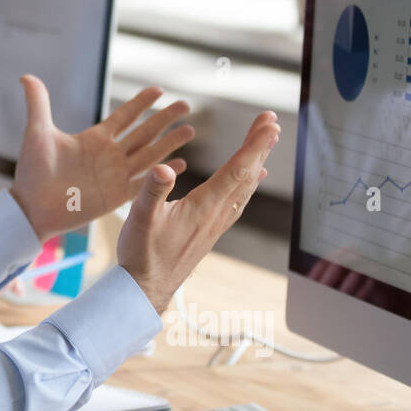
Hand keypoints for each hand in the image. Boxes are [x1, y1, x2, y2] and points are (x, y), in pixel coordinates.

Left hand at [9, 76, 193, 242]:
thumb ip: (38, 104)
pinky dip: (162, 174)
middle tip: (186, 105)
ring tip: (190, 130)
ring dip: (169, 143)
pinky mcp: (116, 197)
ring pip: (149, 154)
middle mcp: (109, 155)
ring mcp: (115, 176)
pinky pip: (144, 183)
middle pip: (144, 132)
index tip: (159, 88)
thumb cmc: (32, 172)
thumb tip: (26, 76)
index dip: (141, 102)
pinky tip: (180, 165)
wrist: (30, 208)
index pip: (124, 116)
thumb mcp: (37, 133)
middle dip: (164, 118)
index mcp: (94, 139)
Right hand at [117, 111, 280, 313]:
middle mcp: (217, 214)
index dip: (254, 145)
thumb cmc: (142, 254)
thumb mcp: (139, 218)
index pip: (236, 170)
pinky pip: (238, 200)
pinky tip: (251, 178)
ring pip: (245, 186)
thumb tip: (164, 167)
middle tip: (271, 121)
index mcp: (204, 207)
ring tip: (266, 141)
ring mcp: (217, 224)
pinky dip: (248, 182)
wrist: (146, 288)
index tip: (269, 124)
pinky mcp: (211, 230)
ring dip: (256, 161)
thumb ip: (152, 191)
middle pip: (246, 174)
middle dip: (260, 145)